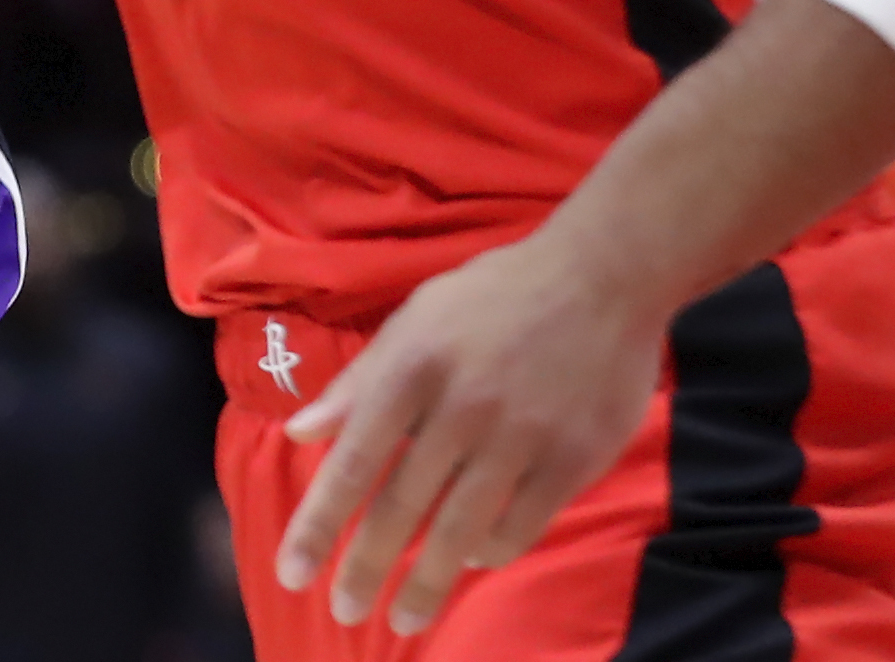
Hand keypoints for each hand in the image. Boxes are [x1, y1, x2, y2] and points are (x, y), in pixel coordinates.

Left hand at [274, 231, 665, 633]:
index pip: (354, 461)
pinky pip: (520, 525)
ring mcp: (521, 436)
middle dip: (365, 568)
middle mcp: (461, 406)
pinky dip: (489, 552)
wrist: (603, 275)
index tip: (292, 573)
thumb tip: (299, 434)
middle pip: (403, 508)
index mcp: (412, 366)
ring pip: (461, 531)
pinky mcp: (572, 458)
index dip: (320, 522)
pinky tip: (470, 561)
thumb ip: (358, 384)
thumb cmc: (493, 295)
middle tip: (341, 611)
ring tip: (403, 618)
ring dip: (426, 582)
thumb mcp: (414, 319)